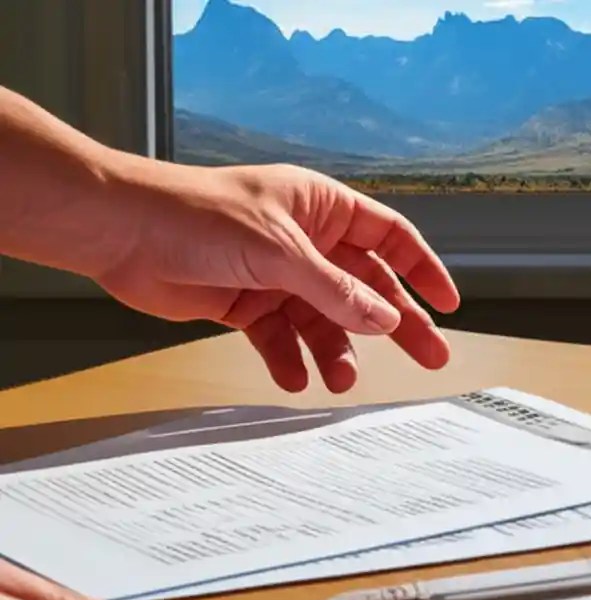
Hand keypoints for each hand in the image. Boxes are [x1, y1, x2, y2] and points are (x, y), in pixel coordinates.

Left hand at [91, 162, 460, 393]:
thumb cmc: (195, 214)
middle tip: (429, 357)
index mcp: (321, 207)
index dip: (422, 269)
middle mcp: (305, 240)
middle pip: (366, 287)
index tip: (448, 304)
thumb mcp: (280, 252)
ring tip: (340, 380)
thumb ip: (336, 291)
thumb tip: (386, 319)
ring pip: (325, 320)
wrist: (121, 232)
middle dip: (396, 324)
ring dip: (336, 350)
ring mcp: (276, 274)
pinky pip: (282, 337)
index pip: (390, 237)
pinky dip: (289, 358)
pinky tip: (295, 378)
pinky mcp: (245, 303)